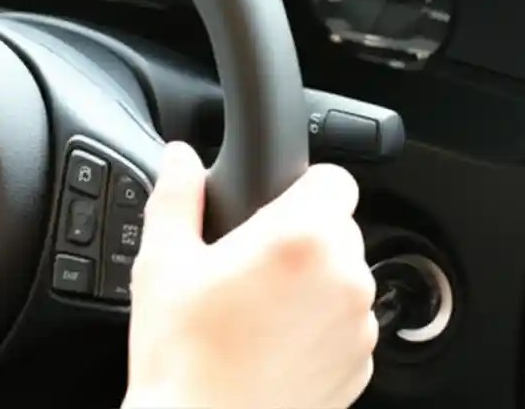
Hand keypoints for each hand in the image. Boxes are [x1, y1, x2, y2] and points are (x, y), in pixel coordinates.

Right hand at [124, 142, 377, 408]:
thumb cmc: (183, 359)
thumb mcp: (163, 264)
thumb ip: (177, 196)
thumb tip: (179, 158)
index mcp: (302, 238)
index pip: (333, 178)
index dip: (301, 186)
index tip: (271, 208)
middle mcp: (345, 277)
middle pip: (338, 229)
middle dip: (301, 238)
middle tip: (249, 266)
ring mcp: (359, 326)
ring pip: (344, 278)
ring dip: (313, 283)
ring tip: (257, 312)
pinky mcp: (361, 365)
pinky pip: (347, 325)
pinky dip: (319, 327)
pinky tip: (272, 345)